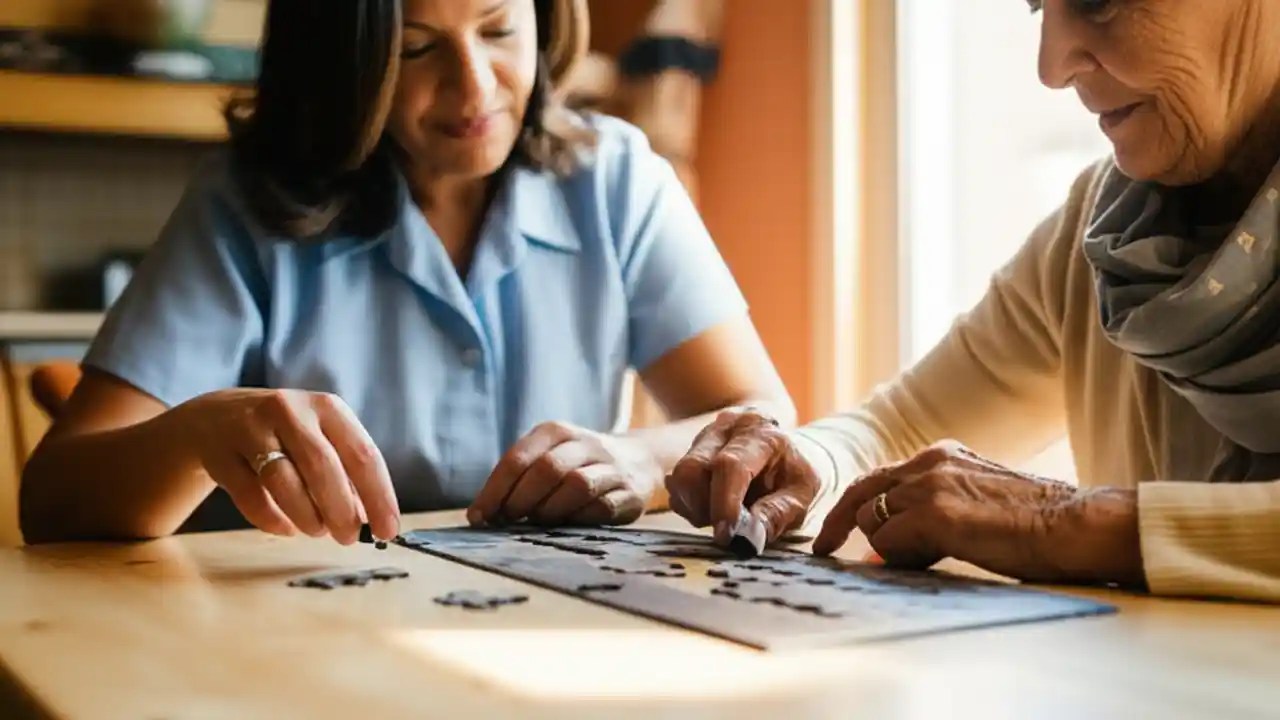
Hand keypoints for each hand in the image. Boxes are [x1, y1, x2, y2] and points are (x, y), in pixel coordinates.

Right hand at [174, 389, 399, 543]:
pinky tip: (285, 528)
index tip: (388, 530)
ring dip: (306, 515)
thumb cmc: (283, 434)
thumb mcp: (319, 439)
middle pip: (322, 465)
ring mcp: (250, 429)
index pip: (363, 454)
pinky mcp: (221, 453)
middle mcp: (289, 411)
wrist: (214, 417)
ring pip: (283, 480)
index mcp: (326, 407)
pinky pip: (250, 495)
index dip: (378, 496)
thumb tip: (368, 519)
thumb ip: (345, 474)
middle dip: (340, 509)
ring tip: (316, 530)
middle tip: (349, 537)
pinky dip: (271, 519)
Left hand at [467, 422, 660, 526]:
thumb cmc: (577, 464)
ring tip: (538, 522)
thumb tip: (481, 515)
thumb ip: (518, 479)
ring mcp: (611, 467)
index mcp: (556, 432)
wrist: (639, 459)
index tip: (479, 516)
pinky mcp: (631, 492)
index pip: (518, 458)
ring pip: (577, 484)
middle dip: (521, 499)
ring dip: (551, 509)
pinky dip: (580, 519)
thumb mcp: (548, 457)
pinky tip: (569, 526)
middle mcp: (585, 444)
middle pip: (547, 468)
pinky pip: (603, 507)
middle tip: (508, 520)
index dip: (495, 490)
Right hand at [665, 409, 818, 545]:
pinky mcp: (689, 451)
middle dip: (703, 507)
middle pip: (692, 468)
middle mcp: (726, 427)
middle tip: (725, 528)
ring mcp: (703, 436)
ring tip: (722, 515)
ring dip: (695, 507)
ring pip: (679, 477)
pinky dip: (689, 504)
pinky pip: (675, 483)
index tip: (725, 536)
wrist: (784, 452)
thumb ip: (777, 515)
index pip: (730, 465)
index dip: (723, 503)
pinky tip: (713, 507)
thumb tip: (746, 538)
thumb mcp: (801, 496)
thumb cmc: (792, 475)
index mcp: (760, 434)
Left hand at [813, 441, 1142, 585]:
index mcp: (941, 454)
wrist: (1074, 523)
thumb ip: (929, 516)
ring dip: (887, 547)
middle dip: (839, 522)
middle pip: (861, 490)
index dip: (856, 504)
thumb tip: (885, 549)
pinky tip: (930, 562)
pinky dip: (899, 558)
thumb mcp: (974, 503)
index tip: (838, 531)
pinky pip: (889, 542)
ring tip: (927, 559)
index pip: (880, 477)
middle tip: (825, 548)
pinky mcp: (936, 514)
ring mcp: (930, 484)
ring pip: (873, 518)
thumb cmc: (1036, 523)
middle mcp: (929, 461)